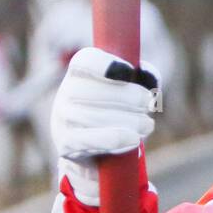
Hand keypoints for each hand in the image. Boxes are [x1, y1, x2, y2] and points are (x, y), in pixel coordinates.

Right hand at [51, 47, 159, 203]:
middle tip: (149, 104)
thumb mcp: (132, 89)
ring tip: (147, 125)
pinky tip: (134, 139)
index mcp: (80, 72)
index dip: (105, 64)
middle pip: (94, 90)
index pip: (85, 61)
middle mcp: (66, 92)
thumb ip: (143, 76)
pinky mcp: (65, 143)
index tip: (129, 71)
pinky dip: (116, 139)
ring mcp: (62, 118)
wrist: (96, 152)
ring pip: (94, 116)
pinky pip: (91, 140)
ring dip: (129, 121)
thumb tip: (146, 75)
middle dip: (129, 97)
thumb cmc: (118, 111)